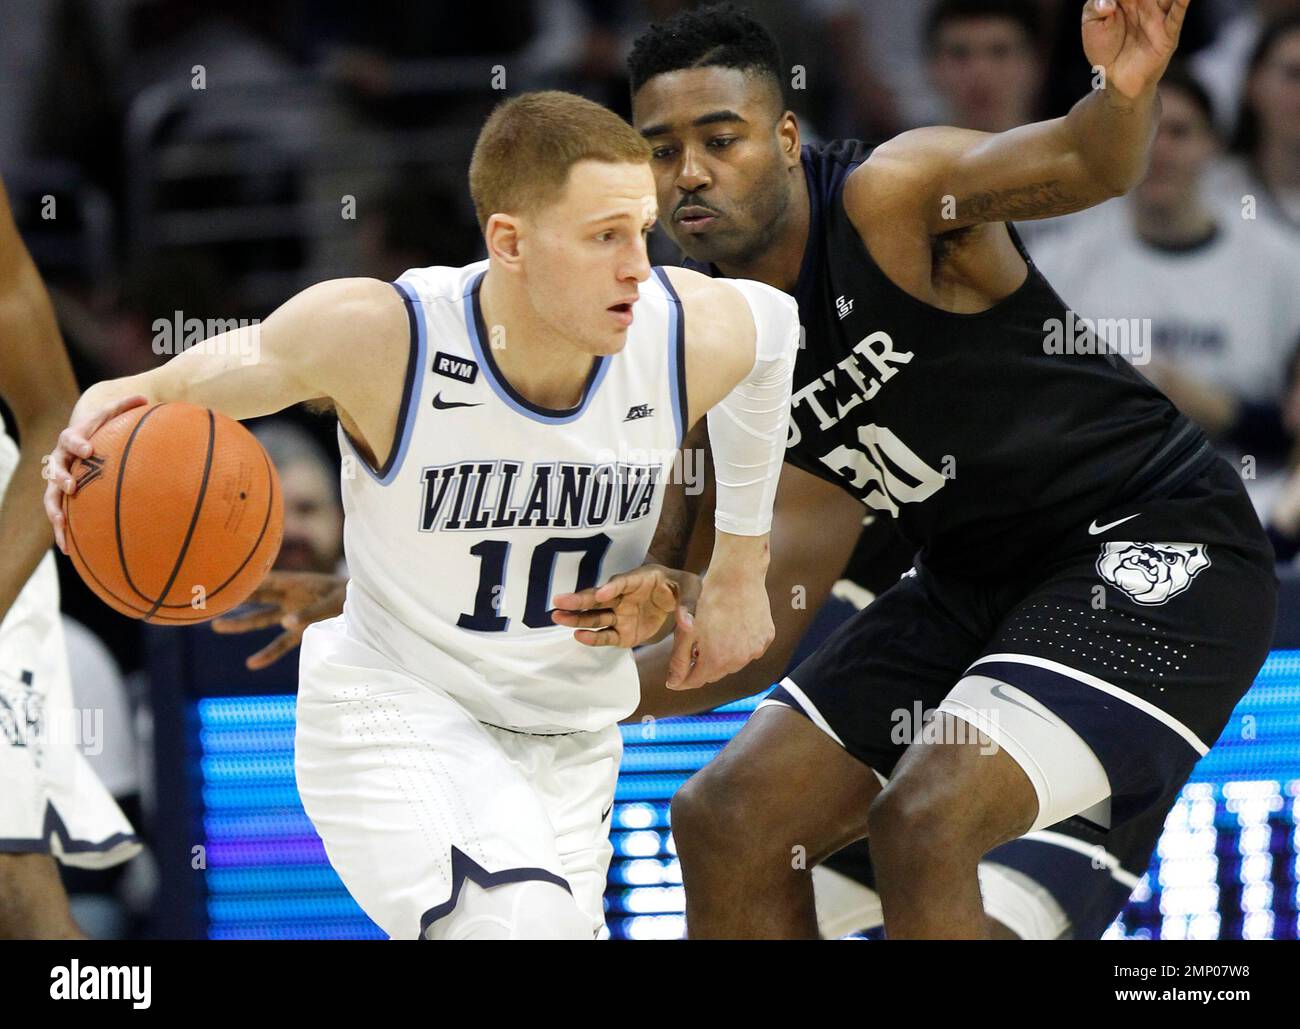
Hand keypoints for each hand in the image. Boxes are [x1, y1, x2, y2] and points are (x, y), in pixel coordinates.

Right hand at [42, 394, 148, 553]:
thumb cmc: (101, 428)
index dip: (78, 443)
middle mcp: (60, 460)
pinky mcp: (61, 498)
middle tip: (71, 486)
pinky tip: (68, 551)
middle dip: (61, 477)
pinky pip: (59, 516)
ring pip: (51, 498)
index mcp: (73, 440)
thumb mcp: (111, 416)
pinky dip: (62, 532)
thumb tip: (145, 397)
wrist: (80, 441)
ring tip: (62, 527)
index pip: (71, 439)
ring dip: (55, 512)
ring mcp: (58, 481)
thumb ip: (125, 407)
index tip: (89, 450)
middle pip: (55, 469)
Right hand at [212, 570, 346, 669]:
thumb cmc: (349, 596)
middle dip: (232, 599)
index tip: (216, 580)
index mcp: (294, 584)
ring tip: (216, 626)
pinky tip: (252, 664)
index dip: (239, 581)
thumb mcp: (331, 604)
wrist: (367, 604)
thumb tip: (285, 624)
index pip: (261, 582)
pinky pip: (282, 644)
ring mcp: (293, 613)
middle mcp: (289, 597)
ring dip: (241, 624)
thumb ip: (308, 614)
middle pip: (255, 599)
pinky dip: (268, 653)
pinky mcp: (302, 629)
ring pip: (262, 619)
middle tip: (205, 600)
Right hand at [551, 564, 700, 648]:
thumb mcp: (692, 589)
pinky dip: (593, 637)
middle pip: (599, 597)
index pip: (625, 582)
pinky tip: (579, 637)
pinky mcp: (622, 632)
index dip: (613, 587)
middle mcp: (624, 595)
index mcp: (641, 579)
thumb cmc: (683, 588)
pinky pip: (605, 635)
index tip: (603, 592)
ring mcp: (620, 614)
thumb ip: (689, 604)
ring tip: (557, 617)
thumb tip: (687, 622)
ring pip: (595, 616)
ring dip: (577, 617)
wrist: (679, 601)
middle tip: (559, 600)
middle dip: (580, 599)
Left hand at [665, 562, 773, 691]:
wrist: (737, 575)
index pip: (696, 681)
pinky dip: (739, 646)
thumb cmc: (708, 599)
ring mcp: (755, 650)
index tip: (676, 675)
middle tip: (694, 649)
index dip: (683, 679)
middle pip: (715, 674)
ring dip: (722, 657)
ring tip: (714, 636)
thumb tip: (673, 684)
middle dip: (702, 666)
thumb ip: (679, 661)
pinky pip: (749, 650)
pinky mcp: (766, 638)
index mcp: (716, 659)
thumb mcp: (686, 631)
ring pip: (733, 663)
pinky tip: (732, 629)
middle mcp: (739, 660)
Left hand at [1082, 0, 1189, 101]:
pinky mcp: (1168, 33)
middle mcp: (1145, 1)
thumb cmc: (1104, 48)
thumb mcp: (1091, 24)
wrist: (1115, 79)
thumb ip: (1095, 7)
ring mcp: (1158, 15)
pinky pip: (1177, 14)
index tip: (1118, 0)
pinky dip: (1182, 1)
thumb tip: (1108, 4)